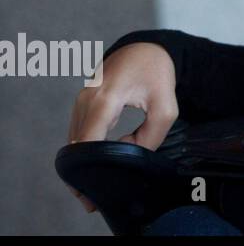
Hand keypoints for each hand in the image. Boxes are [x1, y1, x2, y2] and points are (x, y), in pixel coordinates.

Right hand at [65, 42, 178, 213]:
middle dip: (85, 171)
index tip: (95, 186)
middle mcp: (86, 99)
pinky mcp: (82, 104)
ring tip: (101, 180)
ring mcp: (81, 101)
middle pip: (77, 145)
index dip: (89, 167)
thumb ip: (151, 136)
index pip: (87, 141)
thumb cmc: (156, 73)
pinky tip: (100, 161)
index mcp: (105, 98)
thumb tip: (131, 156)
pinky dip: (87, 148)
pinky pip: (79, 132)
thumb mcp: (166, 105)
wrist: (145, 48)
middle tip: (94, 197)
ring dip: (86, 160)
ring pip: (76, 140)